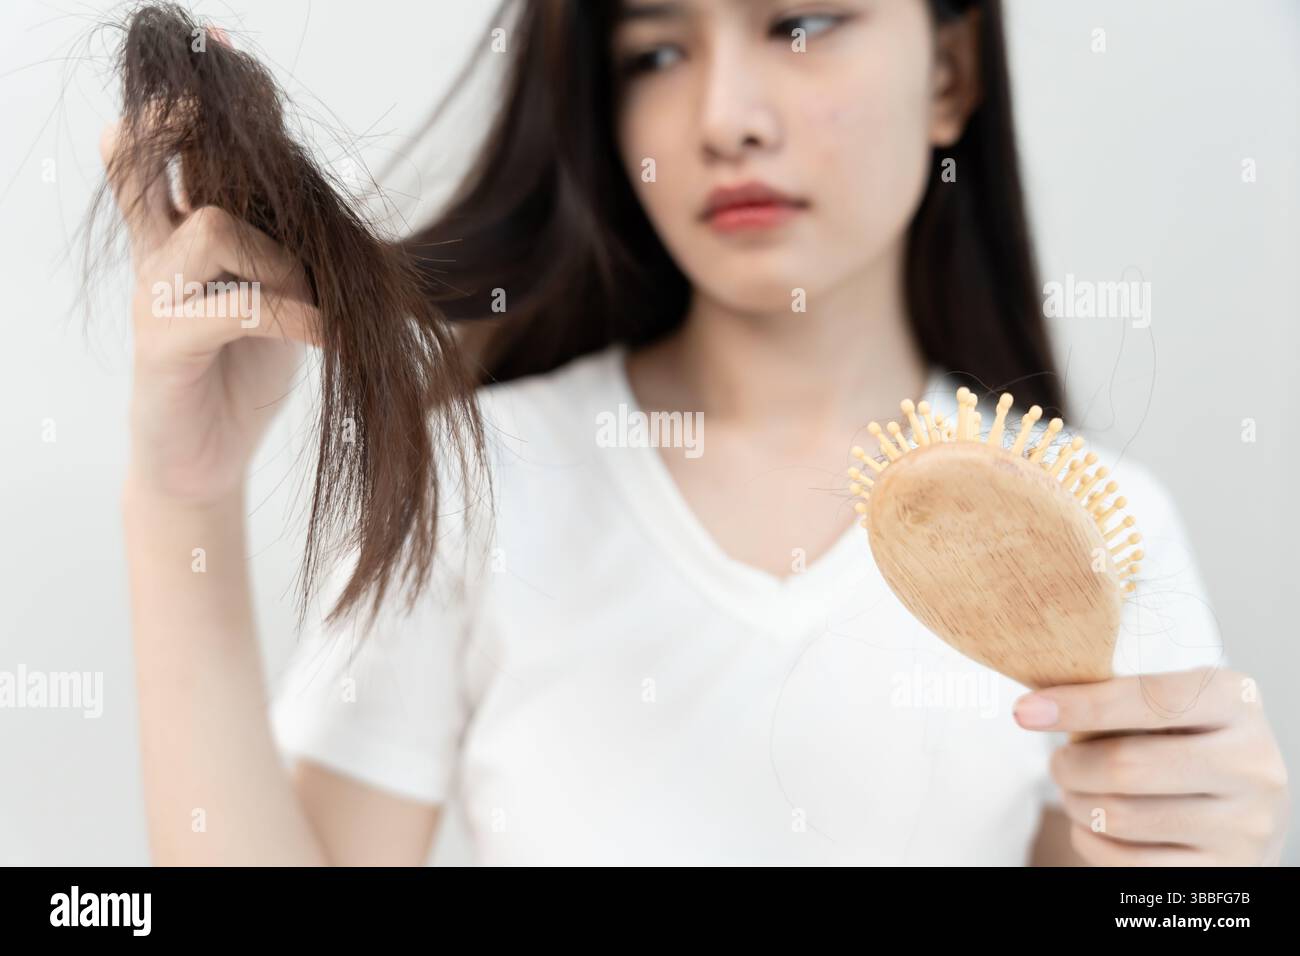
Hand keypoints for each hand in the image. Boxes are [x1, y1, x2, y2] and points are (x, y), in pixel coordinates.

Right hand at [100, 120, 318, 503]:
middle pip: (166, 159)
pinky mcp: (162, 342)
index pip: (176, 148)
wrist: (209, 460)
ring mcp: (152, 294)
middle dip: (210, 136)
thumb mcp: (275, 297)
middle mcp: (157, 252)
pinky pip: (237, 304)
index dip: (191, 99)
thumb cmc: (245, 374)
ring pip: (215, 227)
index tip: (220, 40)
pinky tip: (324, 337)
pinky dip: (297, 315)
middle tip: (222, 110)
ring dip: (282, 260)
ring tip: (311, 306)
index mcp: (179, 232)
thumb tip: (320, 197)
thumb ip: (282, 246)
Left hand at [1014, 668, 1288, 864]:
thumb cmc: (1185, 740)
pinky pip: (1127, 862)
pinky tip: (1095, 824)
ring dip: (1076, 803)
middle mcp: (1252, 763)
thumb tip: (1038, 706)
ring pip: (1119, 816)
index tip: (1026, 711)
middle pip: (1126, 765)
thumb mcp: (1169, 705)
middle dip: (1070, 764)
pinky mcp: (1226, 871)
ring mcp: (1245, 824)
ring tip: (1076, 791)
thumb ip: (1116, 697)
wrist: (1245, 803)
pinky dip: (1090, 840)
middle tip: (1058, 763)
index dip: (1080, 705)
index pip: (1150, 699)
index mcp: (1237, 701)